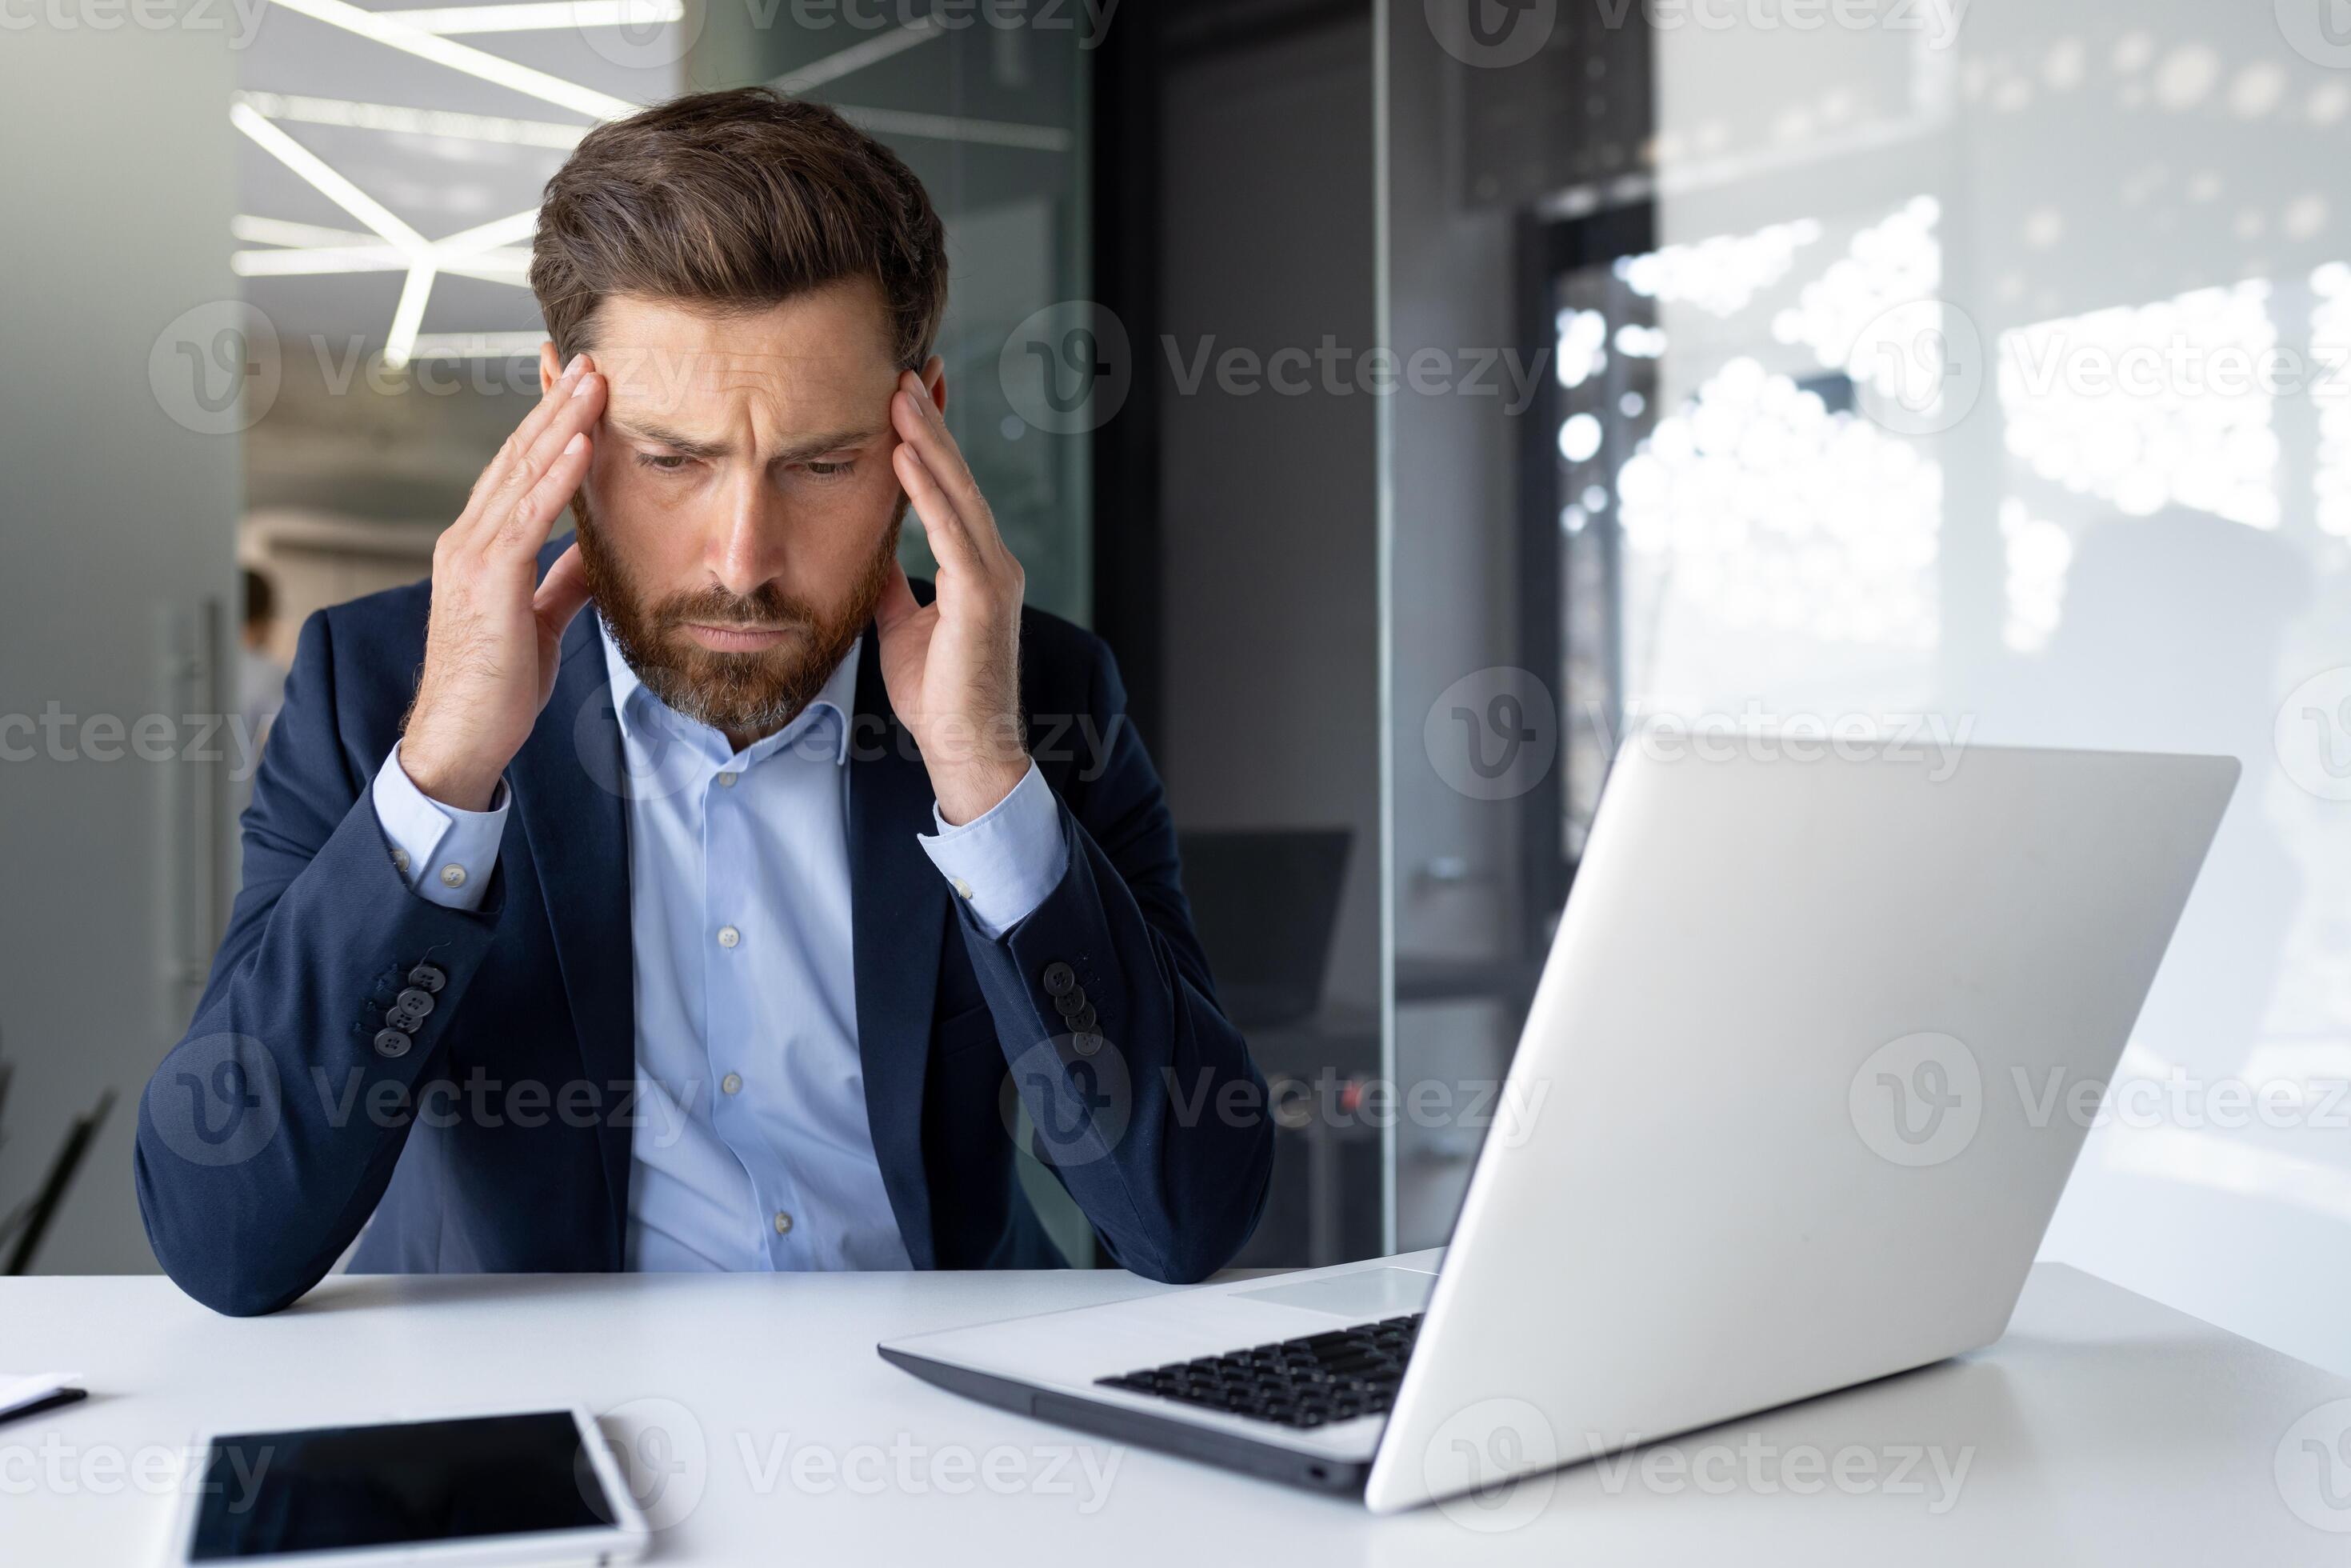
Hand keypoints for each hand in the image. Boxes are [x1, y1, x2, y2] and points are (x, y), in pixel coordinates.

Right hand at [401, 354, 606, 810]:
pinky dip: (557, 476)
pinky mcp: (489, 580)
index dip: (547, 426)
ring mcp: (472, 556)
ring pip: (522, 473)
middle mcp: (467, 540)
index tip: (577, 387)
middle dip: (556, 405)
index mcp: (478, 547)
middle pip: (517, 456)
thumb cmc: (496, 687)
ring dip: (562, 423)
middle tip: (591, 360)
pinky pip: (528, 516)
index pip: (516, 471)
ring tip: (596, 381)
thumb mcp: (538, 623)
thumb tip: (591, 555)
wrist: (461, 738)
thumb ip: (561, 583)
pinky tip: (583, 443)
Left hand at [877, 369, 1029, 824]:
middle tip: (904, 370)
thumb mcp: (903, 627)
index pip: (950, 491)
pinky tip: (905, 455)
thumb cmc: (939, 697)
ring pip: (958, 494)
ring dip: (928, 442)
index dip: (930, 442)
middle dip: (931, 423)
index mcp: (974, 567)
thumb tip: (868, 550)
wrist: (966, 750)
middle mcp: (991, 562)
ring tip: (900, 394)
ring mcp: (991, 578)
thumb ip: (892, 584)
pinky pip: (953, 533)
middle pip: (957, 478)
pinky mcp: (982, 598)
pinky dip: (929, 492)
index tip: (908, 396)